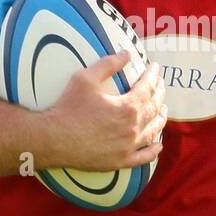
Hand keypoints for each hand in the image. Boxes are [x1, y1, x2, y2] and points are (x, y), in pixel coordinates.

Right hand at [40, 52, 166, 171]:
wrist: (53, 139)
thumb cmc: (67, 108)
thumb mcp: (85, 79)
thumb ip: (108, 64)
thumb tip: (127, 53)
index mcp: (128, 107)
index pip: (148, 88)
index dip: (153, 75)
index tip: (155, 67)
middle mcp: (133, 128)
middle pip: (154, 108)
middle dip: (160, 93)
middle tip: (161, 84)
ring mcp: (128, 147)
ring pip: (153, 131)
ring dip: (160, 118)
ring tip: (163, 109)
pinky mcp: (120, 161)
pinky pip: (143, 157)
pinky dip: (153, 150)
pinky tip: (158, 144)